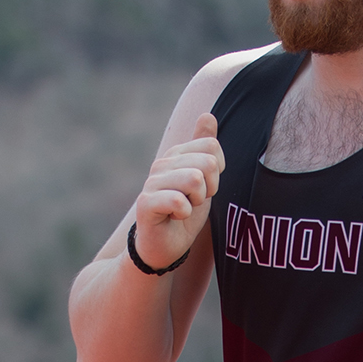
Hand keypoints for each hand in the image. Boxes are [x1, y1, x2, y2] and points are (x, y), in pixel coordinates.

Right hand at [133, 112, 223, 269]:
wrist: (164, 246)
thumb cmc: (184, 214)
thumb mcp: (202, 179)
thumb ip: (204, 148)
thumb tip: (207, 115)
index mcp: (176, 155)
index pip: (211, 146)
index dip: (217, 172)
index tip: (205, 188)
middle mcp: (162, 164)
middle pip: (207, 162)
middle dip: (210, 188)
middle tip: (195, 201)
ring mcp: (151, 182)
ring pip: (194, 179)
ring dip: (197, 201)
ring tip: (185, 208)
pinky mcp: (145, 204)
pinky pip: (179, 201)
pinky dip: (185, 213)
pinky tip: (175, 217)